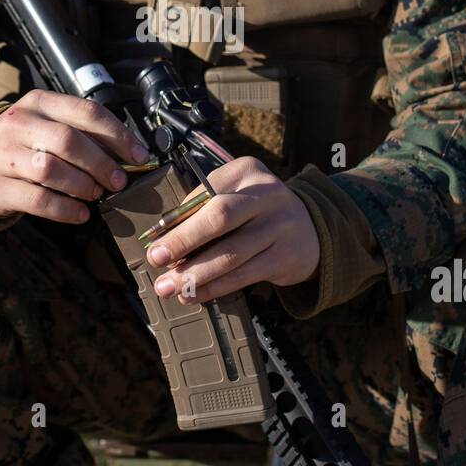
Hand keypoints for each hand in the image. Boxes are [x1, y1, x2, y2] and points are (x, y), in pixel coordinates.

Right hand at [0, 88, 149, 222]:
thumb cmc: (28, 144)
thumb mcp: (50, 125)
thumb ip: (84, 134)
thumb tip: (129, 155)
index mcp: (39, 102)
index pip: (86, 111)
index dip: (118, 135)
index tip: (139, 156)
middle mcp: (19, 123)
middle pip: (69, 141)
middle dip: (101, 163)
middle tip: (118, 180)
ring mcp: (4, 154)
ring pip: (51, 170)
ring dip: (83, 185)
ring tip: (96, 194)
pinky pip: (38, 200)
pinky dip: (66, 210)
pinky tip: (81, 213)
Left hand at [145, 156, 319, 303]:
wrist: (312, 229)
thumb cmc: (257, 213)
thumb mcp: (236, 196)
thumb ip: (204, 210)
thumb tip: (164, 240)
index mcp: (246, 171)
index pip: (205, 194)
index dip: (176, 219)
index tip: (153, 240)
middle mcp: (267, 193)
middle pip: (219, 218)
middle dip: (183, 241)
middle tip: (156, 260)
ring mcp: (281, 225)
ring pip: (231, 253)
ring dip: (194, 274)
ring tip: (168, 286)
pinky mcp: (287, 255)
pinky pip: (244, 275)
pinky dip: (215, 287)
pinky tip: (194, 294)